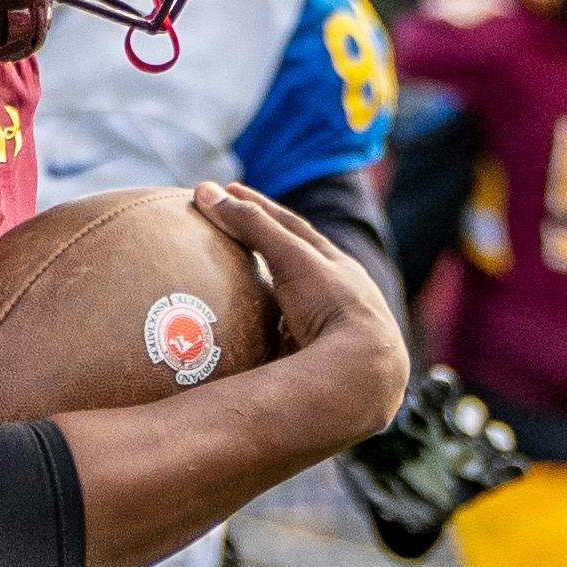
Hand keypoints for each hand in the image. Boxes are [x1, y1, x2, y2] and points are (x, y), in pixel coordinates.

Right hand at [191, 184, 410, 421]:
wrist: (361, 375)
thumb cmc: (332, 307)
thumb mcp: (292, 259)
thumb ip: (253, 226)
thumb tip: (205, 191)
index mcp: (338, 268)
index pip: (292, 228)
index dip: (258, 208)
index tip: (228, 191)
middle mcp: (337, 299)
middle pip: (296, 266)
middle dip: (267, 248)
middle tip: (229, 231)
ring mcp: (326, 334)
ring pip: (290, 308)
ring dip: (264, 297)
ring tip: (230, 289)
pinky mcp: (311, 367)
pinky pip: (278, 344)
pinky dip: (259, 336)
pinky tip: (241, 341)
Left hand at [341, 370, 526, 562]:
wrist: (389, 498)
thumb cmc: (371, 467)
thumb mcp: (357, 454)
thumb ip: (358, 440)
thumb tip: (340, 421)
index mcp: (422, 413)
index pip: (437, 393)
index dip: (439, 389)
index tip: (439, 385)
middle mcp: (447, 428)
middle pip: (465, 412)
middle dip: (467, 414)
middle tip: (463, 419)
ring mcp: (464, 453)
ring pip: (487, 439)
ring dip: (491, 439)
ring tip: (492, 441)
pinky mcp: (474, 482)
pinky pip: (496, 474)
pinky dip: (509, 469)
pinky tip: (517, 468)